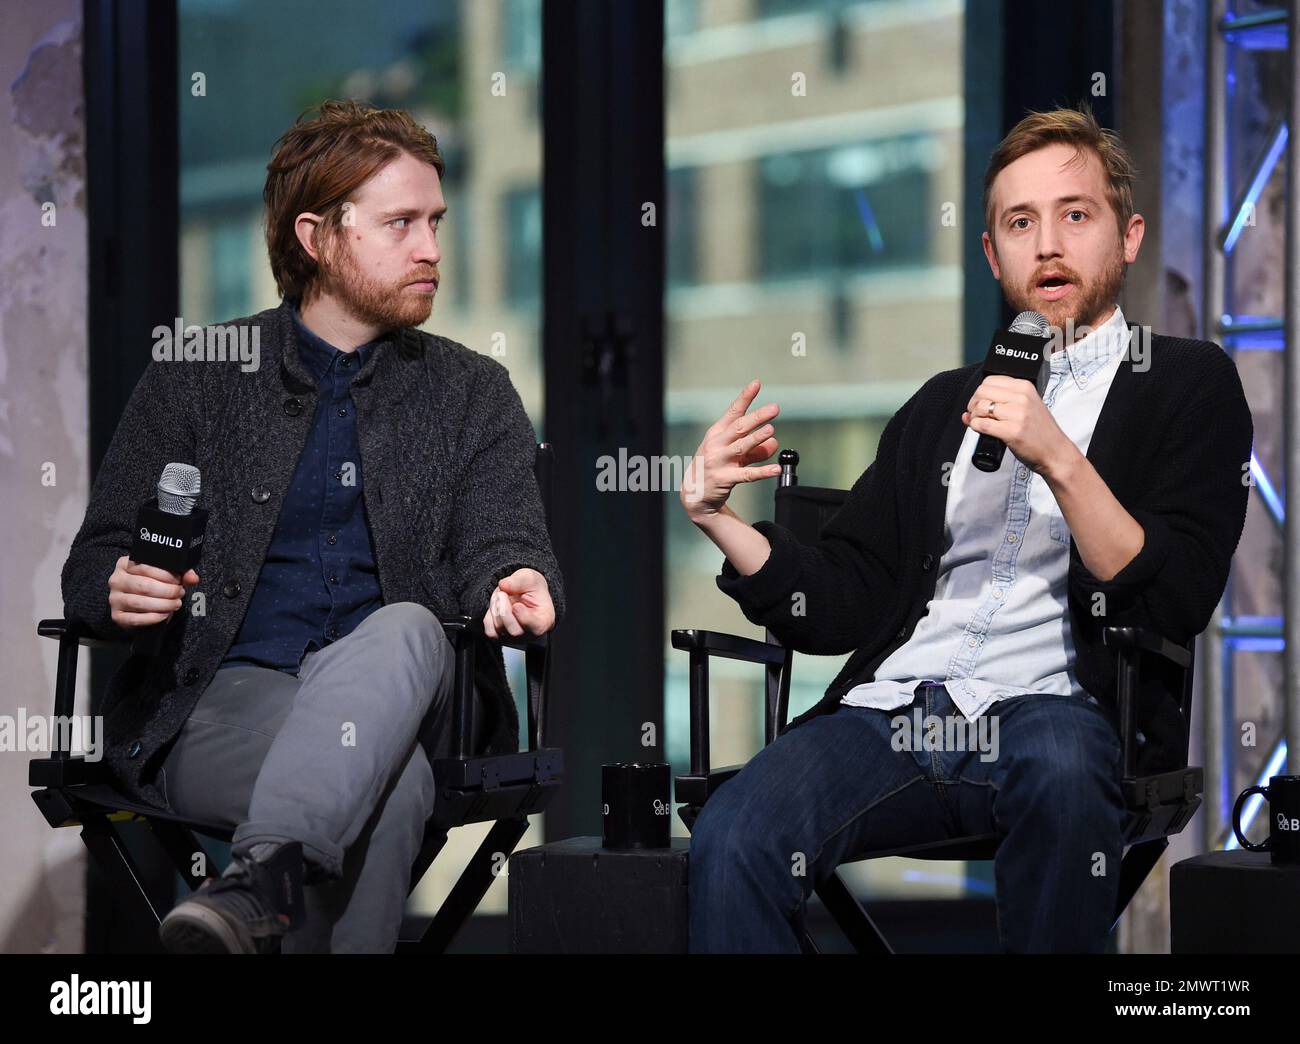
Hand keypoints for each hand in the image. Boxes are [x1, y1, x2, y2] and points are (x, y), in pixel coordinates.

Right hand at [108, 556, 199, 628]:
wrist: (140, 607)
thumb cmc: (154, 586)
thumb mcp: (167, 576)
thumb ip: (182, 574)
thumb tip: (193, 578)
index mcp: (125, 564)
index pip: (146, 567)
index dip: (166, 575)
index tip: (179, 580)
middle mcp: (116, 580)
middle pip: (144, 586)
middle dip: (167, 591)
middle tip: (180, 593)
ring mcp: (114, 598)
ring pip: (139, 602)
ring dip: (163, 604)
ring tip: (176, 604)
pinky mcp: (117, 616)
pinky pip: (135, 619)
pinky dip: (153, 618)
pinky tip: (165, 615)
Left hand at [482, 567, 554, 638]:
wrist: (524, 592)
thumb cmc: (532, 588)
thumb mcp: (529, 577)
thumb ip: (519, 581)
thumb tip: (504, 585)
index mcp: (543, 621)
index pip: (534, 626)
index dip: (523, 616)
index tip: (517, 605)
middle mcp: (530, 633)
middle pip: (514, 631)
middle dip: (504, 610)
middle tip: (503, 594)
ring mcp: (515, 638)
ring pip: (499, 630)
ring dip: (495, 609)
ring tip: (501, 597)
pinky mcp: (501, 637)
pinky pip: (490, 631)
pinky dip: (490, 617)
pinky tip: (497, 607)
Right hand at [680, 379, 780, 523]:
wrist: (695, 493)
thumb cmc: (715, 468)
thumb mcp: (733, 454)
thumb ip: (754, 448)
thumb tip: (774, 443)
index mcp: (717, 433)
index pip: (733, 412)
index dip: (745, 397)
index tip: (757, 384)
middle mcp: (716, 444)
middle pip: (739, 427)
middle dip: (757, 417)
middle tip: (774, 408)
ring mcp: (719, 461)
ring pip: (741, 447)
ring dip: (756, 438)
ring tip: (771, 430)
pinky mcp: (724, 478)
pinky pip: (746, 474)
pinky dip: (762, 472)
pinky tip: (775, 469)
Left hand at [962, 375, 1078, 477]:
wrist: (1055, 452)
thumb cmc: (1041, 431)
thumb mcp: (1027, 408)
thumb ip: (1001, 404)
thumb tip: (969, 410)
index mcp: (1025, 387)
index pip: (990, 380)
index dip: (979, 392)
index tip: (980, 401)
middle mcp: (1022, 398)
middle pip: (982, 392)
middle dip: (973, 403)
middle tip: (976, 413)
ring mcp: (1017, 414)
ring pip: (980, 407)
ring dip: (974, 416)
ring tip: (979, 422)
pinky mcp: (1011, 431)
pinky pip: (982, 424)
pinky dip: (976, 426)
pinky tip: (980, 429)